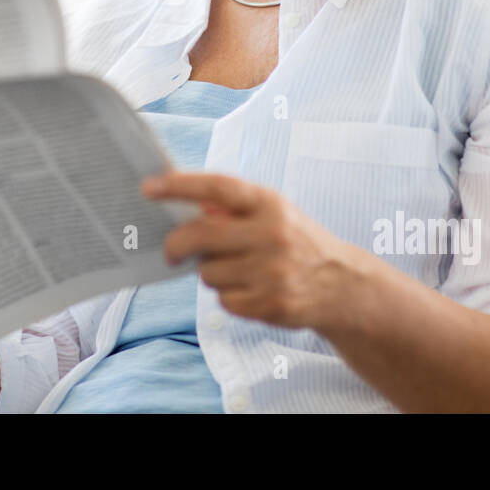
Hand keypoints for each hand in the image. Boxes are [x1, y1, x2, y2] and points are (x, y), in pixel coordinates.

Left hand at [141, 172, 375, 332]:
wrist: (341, 285)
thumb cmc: (296, 241)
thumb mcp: (272, 212)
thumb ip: (232, 208)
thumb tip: (187, 205)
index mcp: (269, 203)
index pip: (217, 187)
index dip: (179, 185)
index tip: (148, 187)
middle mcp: (272, 234)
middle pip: (201, 236)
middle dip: (176, 244)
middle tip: (171, 251)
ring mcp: (272, 271)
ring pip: (208, 273)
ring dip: (213, 273)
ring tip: (239, 270)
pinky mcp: (270, 303)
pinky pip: (223, 300)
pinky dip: (230, 297)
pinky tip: (252, 290)